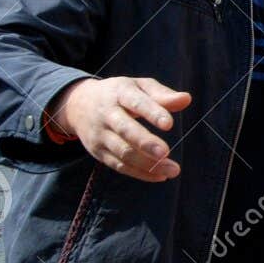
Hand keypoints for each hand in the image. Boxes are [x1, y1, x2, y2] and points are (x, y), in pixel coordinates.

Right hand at [49, 77, 191, 181]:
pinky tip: (160, 176)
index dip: (152, 113)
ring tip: (172, 170)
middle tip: (165, 153)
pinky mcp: (98, 152)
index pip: (136, 103)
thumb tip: (186, 99)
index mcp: (119, 93)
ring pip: (122, 152)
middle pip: (125, 130)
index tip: (169, 124)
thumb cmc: (119, 94)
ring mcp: (100, 135)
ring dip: (147, 164)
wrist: (77, 105)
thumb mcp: (138, 86)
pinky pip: (119, 165)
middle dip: (145, 143)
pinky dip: (140, 173)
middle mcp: (107, 115)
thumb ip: (162, 94)